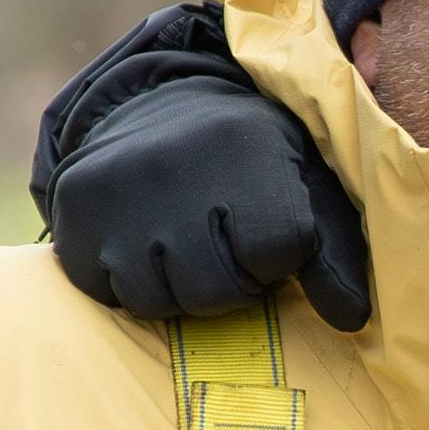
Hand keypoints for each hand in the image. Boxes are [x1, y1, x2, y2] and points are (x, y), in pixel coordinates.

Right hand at [34, 3, 370, 329]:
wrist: (155, 109)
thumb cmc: (249, 159)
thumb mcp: (306, 182)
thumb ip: (338, 248)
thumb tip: (353, 320)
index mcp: (246, 148)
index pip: (277, 251)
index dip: (276, 255)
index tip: (265, 229)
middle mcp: (175, 167)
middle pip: (216, 290)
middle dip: (229, 280)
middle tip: (221, 241)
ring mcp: (118, 192)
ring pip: (161, 302)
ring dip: (178, 287)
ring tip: (182, 241)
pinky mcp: (75, 215)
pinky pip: (111, 294)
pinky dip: (129, 281)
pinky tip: (141, 241)